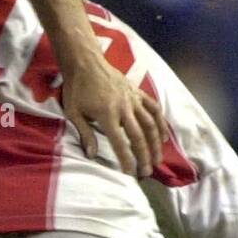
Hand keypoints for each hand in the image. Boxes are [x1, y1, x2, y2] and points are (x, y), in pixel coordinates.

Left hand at [60, 35, 163, 176]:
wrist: (86, 62)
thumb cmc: (77, 89)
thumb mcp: (73, 112)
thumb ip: (85, 134)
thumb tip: (92, 155)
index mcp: (107, 115)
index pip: (119, 142)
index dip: (126, 160)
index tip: (130, 174)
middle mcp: (124, 108)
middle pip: (139, 136)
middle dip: (144, 156)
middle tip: (147, 173)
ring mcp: (133, 99)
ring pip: (150, 124)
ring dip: (156, 143)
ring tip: (157, 160)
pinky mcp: (138, 92)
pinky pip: (154, 108)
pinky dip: (161, 123)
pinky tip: (164, 137)